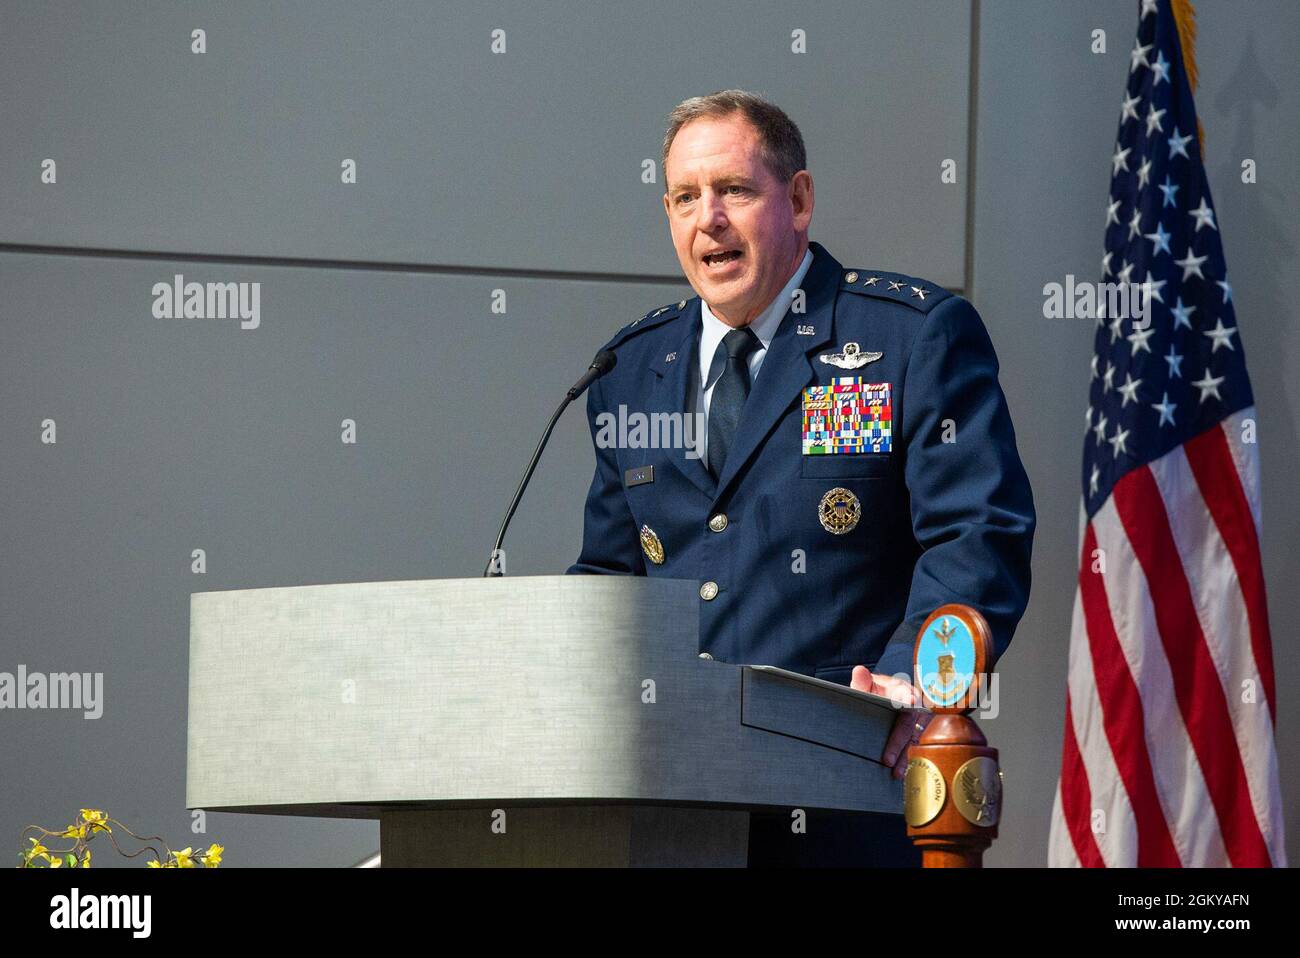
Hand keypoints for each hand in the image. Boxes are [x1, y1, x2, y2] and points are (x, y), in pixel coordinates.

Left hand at [850, 665, 930, 779]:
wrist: (880, 698)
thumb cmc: (873, 691)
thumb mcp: (867, 684)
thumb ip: (863, 680)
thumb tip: (858, 671)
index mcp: (902, 690)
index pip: (906, 695)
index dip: (907, 699)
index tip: (908, 702)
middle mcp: (912, 707)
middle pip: (908, 725)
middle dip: (898, 743)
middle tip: (888, 760)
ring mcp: (914, 722)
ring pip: (911, 740)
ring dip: (903, 757)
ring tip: (895, 773)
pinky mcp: (911, 735)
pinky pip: (908, 748)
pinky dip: (903, 761)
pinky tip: (898, 774)